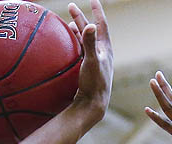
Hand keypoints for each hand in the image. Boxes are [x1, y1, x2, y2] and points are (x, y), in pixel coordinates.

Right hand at [66, 0, 111, 120]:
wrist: (93, 106)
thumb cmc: (94, 84)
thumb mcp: (91, 62)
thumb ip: (90, 43)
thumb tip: (90, 25)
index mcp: (105, 49)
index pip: (101, 24)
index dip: (97, 11)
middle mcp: (101, 54)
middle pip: (90, 31)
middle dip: (81, 18)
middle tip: (71, 7)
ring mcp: (94, 63)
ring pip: (85, 42)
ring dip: (77, 32)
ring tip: (68, 26)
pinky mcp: (87, 71)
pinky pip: (80, 53)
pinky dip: (73, 46)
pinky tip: (66, 48)